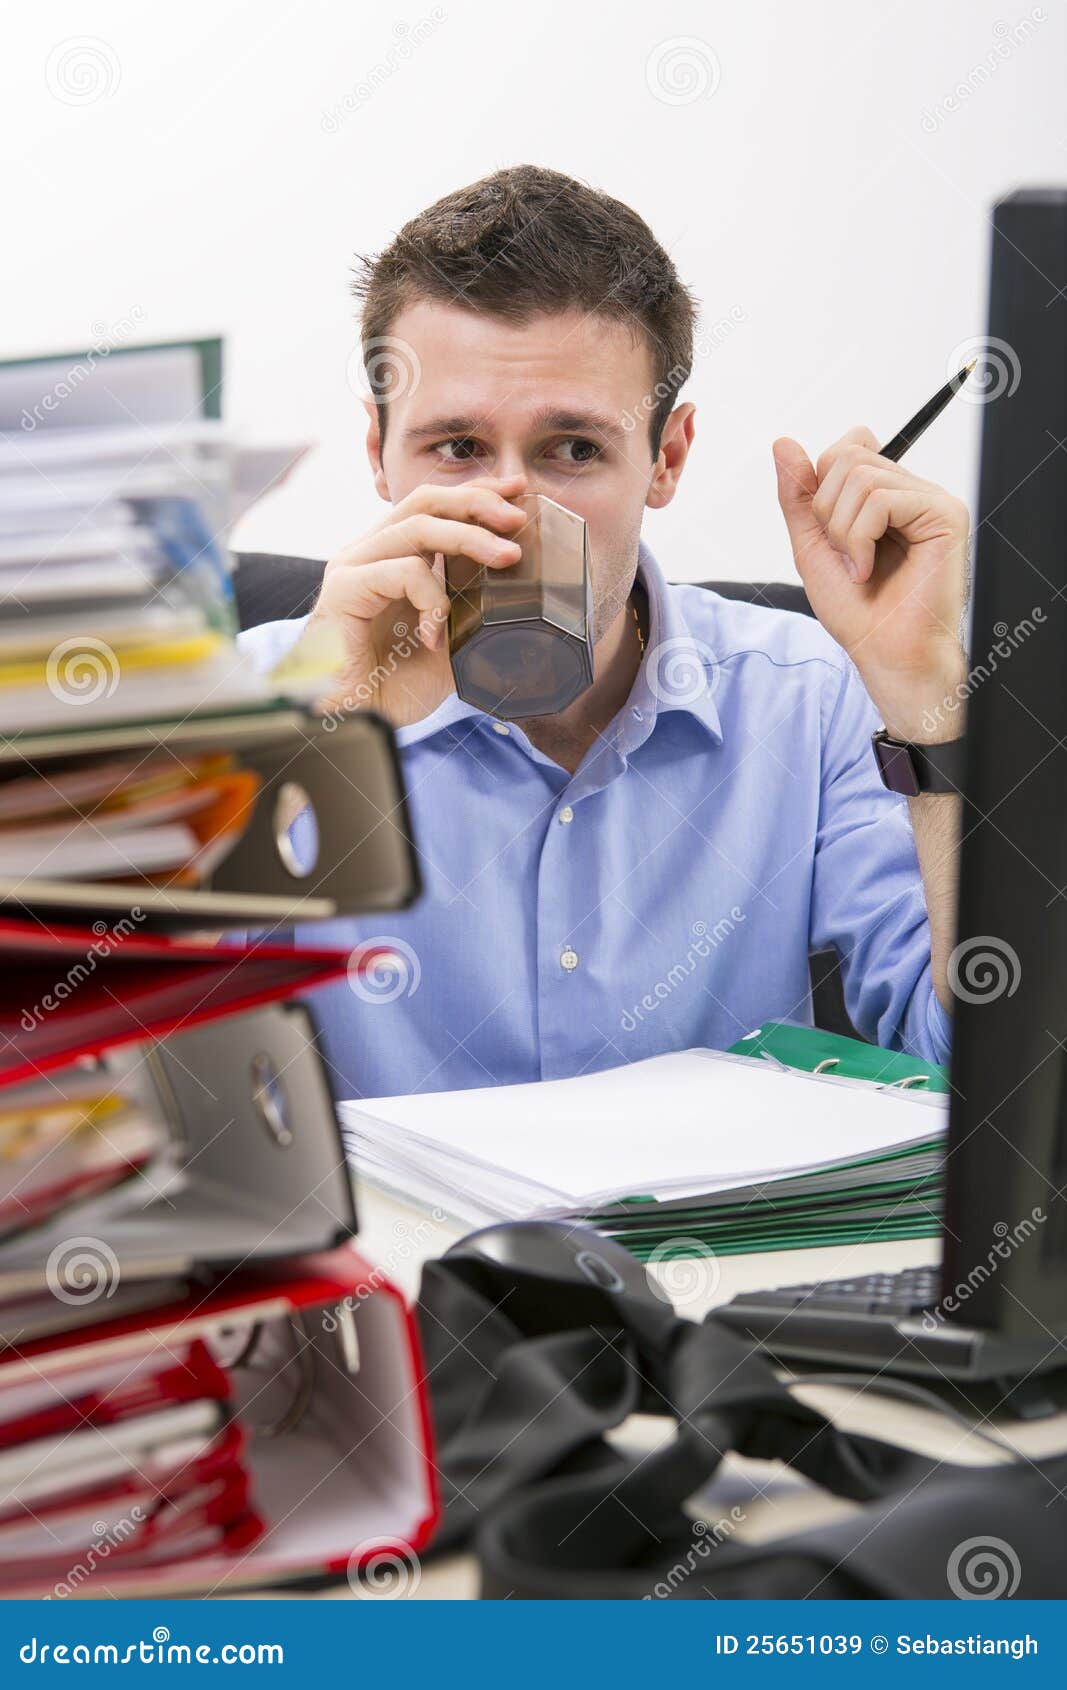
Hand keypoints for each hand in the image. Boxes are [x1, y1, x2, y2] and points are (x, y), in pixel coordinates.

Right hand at [311, 474, 527, 726]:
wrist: (348, 723)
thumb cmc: (390, 688)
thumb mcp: (448, 650)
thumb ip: (474, 623)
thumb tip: (527, 617)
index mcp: (391, 557)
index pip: (434, 506)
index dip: (476, 493)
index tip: (518, 491)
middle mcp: (369, 553)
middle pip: (425, 501)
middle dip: (477, 501)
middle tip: (518, 519)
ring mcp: (354, 567)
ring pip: (417, 527)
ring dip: (470, 538)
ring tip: (508, 559)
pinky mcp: (345, 589)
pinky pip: (403, 571)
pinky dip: (433, 599)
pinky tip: (437, 636)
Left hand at [773, 428, 969, 740]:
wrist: (885, 653)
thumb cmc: (857, 611)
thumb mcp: (811, 545)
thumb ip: (798, 495)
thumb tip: (783, 442)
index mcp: (886, 495)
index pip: (847, 447)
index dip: (823, 487)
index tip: (832, 538)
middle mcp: (912, 491)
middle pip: (848, 457)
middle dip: (828, 513)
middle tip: (846, 557)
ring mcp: (931, 500)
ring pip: (861, 477)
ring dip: (843, 532)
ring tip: (859, 568)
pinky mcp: (944, 515)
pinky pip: (881, 500)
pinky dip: (861, 540)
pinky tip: (869, 570)